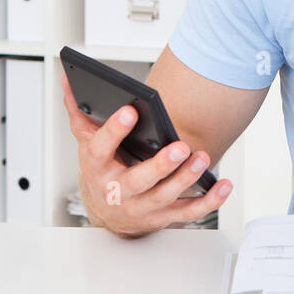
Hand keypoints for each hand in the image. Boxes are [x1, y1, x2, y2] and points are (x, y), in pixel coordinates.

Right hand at [62, 70, 231, 237]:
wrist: (109, 210)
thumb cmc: (102, 168)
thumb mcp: (87, 141)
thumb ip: (79, 110)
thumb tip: (69, 77)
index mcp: (97, 168)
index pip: (100, 150)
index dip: (113, 131)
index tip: (128, 110)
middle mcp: (119, 191)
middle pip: (139, 181)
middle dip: (160, 166)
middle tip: (180, 146)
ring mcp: (142, 207)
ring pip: (165, 197)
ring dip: (186, 179)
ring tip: (201, 158)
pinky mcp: (164, 216)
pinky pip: (189, 212)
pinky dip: (209, 202)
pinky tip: (224, 185)